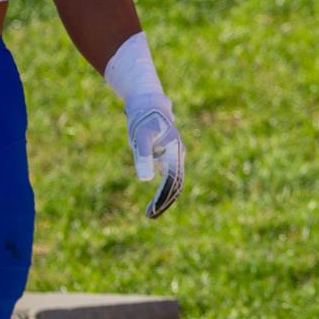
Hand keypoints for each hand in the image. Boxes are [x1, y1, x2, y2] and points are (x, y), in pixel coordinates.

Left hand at [124, 98, 183, 218]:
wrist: (148, 102)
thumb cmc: (144, 118)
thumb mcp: (141, 137)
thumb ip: (143, 157)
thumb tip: (146, 180)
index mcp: (175, 152)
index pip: (172, 182)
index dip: (163, 198)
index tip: (152, 212)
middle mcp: (178, 155)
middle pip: (175, 184)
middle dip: (164, 202)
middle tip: (149, 216)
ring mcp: (174, 156)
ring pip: (173, 182)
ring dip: (164, 198)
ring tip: (150, 213)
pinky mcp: (168, 156)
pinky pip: (169, 177)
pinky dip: (162, 190)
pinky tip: (154, 200)